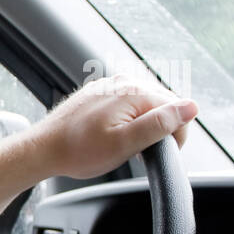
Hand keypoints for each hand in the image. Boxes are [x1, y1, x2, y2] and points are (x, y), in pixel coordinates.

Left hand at [32, 73, 199, 179]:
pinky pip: (125, 105)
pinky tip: (111, 135)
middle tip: (137, 150)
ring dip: (142, 125)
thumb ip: (159, 124)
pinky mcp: (98, 93)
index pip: (178, 109)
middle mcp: (123, 81)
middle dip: (158, 129)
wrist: (42, 150)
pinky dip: (126, 121)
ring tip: (122, 144)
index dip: (174, 136)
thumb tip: (191, 107)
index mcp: (134, 91)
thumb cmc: (79, 151)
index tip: (155, 152)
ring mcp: (109, 85)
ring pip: (144, 105)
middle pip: (162, 105)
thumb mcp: (126, 143)